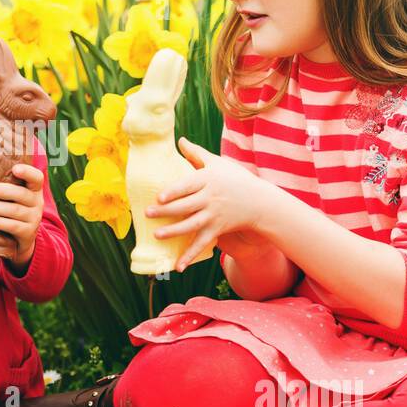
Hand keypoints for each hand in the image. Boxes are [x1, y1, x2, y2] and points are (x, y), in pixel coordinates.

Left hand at [0, 162, 43, 268]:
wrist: (19, 239)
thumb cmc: (9, 207)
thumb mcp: (11, 195)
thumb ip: (1, 181)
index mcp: (33, 189)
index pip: (36, 177)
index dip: (27, 172)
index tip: (15, 168)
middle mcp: (37, 202)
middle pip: (22, 194)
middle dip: (4, 191)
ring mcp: (34, 218)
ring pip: (16, 211)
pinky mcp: (28, 232)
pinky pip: (14, 226)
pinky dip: (0, 222)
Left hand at [145, 137, 279, 271]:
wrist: (259, 201)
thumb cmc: (235, 178)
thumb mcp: (217, 163)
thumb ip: (196, 153)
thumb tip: (179, 140)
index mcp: (207, 180)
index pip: (188, 186)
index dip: (174, 192)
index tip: (159, 196)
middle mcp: (210, 199)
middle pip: (185, 206)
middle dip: (166, 211)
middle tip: (147, 213)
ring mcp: (214, 216)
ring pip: (191, 226)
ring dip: (174, 232)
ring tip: (157, 235)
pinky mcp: (217, 230)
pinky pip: (202, 244)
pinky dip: (190, 256)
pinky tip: (177, 266)